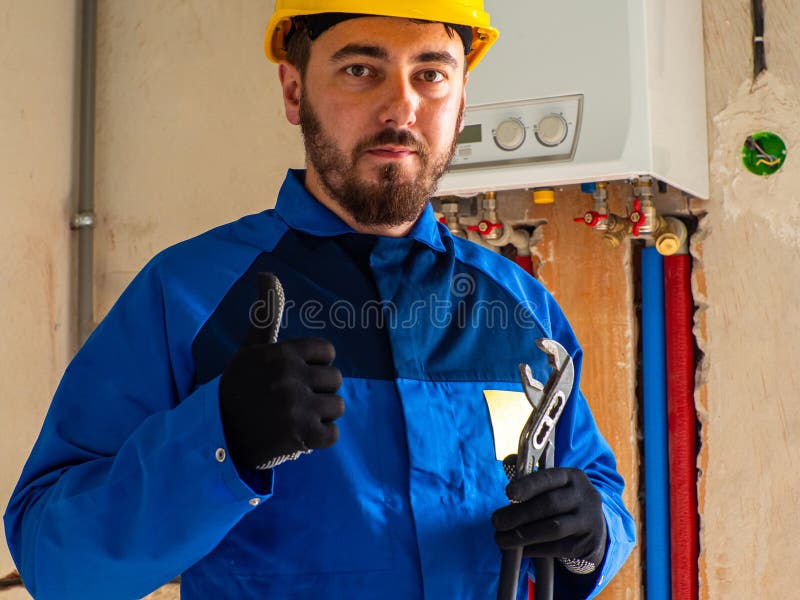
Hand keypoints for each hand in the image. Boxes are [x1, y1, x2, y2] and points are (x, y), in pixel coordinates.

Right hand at [219, 274, 343, 469]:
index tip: (293, 377)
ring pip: (338, 406)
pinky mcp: (301, 437)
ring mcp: (296, 408)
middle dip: (318, 392)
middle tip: (291, 402)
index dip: (314, 366)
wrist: (216, 437)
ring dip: (320, 416)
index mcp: (282, 352)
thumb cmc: (240, 388)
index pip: (327, 352)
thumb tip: (265, 272)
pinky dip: (319, 440)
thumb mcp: (251, 348)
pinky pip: (333, 434)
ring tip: (294, 419)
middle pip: (335, 379)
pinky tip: (297, 437)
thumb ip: (266, 313)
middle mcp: (289, 377)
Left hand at [492, 465, 606, 568]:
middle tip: (496, 522)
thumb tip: (508, 462)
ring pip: (554, 528)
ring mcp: (589, 520)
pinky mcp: (588, 543)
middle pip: (550, 504)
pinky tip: (521, 549)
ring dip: (524, 535)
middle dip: (519, 514)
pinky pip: (559, 548)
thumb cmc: (563, 500)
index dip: (528, 485)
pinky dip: (536, 549)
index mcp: (572, 476)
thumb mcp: (554, 485)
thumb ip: (532, 476)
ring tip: (502, 539)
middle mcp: (584, 496)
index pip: (549, 477)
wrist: (595, 526)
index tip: (508, 493)